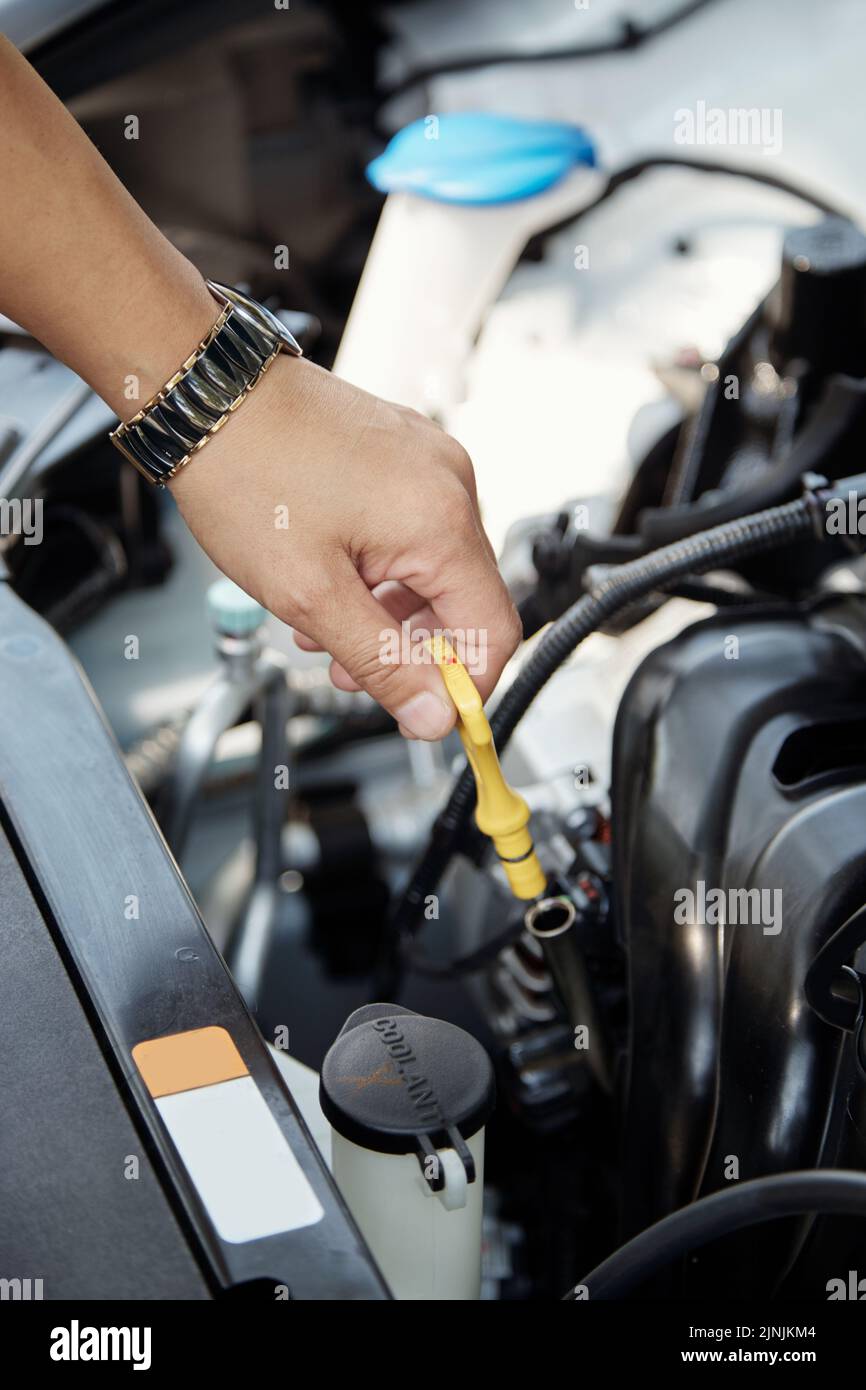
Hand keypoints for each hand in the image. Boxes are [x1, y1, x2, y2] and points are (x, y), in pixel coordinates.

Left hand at [169, 355, 520, 738]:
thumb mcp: (310, 594)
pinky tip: (330, 586)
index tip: (424, 715)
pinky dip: (380, 573)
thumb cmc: (246, 474)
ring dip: (388, 617)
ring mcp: (428, 464)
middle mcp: (449, 484)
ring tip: (324, 632)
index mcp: (441, 520)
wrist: (207, 394)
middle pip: (464, 603)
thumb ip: (381, 662)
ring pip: (434, 571)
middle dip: (412, 653)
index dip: (463, 688)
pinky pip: (413, 533)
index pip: (494, 631)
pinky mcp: (403, 455)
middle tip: (349, 674)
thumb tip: (435, 716)